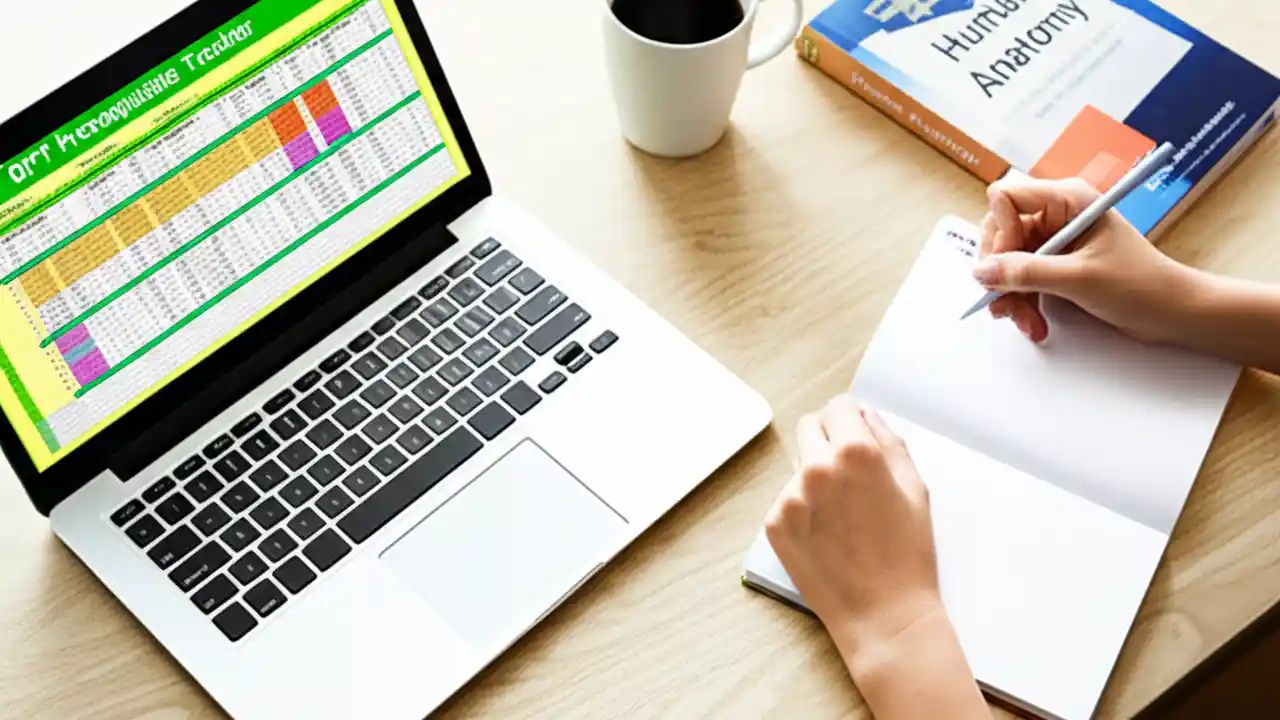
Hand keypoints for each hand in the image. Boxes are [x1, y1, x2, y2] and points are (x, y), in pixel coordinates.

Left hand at [765, 395, 939, 662]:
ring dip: (815, 476)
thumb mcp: (915, 488)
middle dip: (828, 439)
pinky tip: (827, 534)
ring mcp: (790, 496)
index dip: (851, 419)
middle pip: (809, 426)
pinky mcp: (774, 523)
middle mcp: (816, 467)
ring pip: (797, 464)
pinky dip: (803, 508)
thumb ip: (889, 441)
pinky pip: (786, 498)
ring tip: (843, 515)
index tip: (856, 435)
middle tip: (849, 473)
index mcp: (855, 452)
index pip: (838, 406)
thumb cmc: (908, 554)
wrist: (884, 616)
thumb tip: (866, 414)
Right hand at [975, 176, 1196, 343]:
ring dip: (1011, 296)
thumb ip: (1027, 272)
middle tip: (1006, 305)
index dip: (1000, 233)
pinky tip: (1035, 323)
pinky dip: (1022, 303)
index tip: (1008, 265)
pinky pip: (1021, 279)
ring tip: (1028, 324)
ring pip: (1007, 263)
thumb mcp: (1080, 278)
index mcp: (1067, 199)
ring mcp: (1055, 240)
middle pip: (1001, 235)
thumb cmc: (1141, 285)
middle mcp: (1057, 214)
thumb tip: (982, 272)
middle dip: (1001, 274)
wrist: (1173, 312)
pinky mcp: (1056, 264)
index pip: (1006, 198)